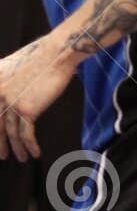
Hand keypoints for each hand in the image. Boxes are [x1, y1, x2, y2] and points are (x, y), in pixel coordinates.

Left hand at [0, 37, 76, 162]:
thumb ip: (5, 82)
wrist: (56, 53)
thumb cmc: (40, 57)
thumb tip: (7, 99)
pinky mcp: (27, 109)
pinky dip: (29, 146)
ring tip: (20, 157)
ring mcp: (11, 103)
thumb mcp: (12, 66)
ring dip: (16, 148)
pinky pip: (26, 134)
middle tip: (2, 155)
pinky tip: (34, 153)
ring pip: (10, 132)